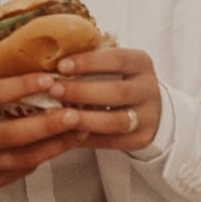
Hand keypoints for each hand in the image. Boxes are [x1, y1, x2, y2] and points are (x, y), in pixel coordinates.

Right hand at [0, 67, 83, 189]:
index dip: (23, 87)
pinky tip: (63, 145)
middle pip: (10, 135)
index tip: (50, 79)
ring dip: (54, 145)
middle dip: (46, 125)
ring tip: (80, 130)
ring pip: (20, 158)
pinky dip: (43, 158)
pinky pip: (20, 171)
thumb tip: (35, 52)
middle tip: (74, 114)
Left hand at [47, 48, 161, 151]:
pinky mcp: (141, 139)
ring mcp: (148, 117)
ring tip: (57, 115)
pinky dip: (86, 137)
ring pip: (115, 121)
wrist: (148, 108)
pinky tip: (65, 132)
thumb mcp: (113, 66)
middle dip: (82, 92)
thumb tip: (51, 67)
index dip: (89, 62)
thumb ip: (90, 65)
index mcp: (141, 64)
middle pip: (117, 92)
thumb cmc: (118, 80)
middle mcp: (149, 90)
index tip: (62, 66)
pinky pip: (111, 141)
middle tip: (54, 90)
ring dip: (84, 118)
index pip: (118, 60)